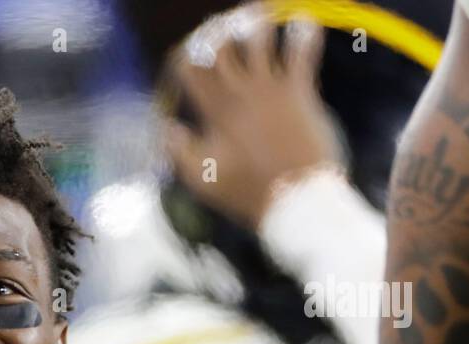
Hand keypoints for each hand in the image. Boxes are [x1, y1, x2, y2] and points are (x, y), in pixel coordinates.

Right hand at [164, 9, 340, 228]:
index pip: (188, 66)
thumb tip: (165, 126)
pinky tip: (302, 21)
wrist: (294, 200)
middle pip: (220, 44)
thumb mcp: (200, 180)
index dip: (183, 53)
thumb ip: (178, 151)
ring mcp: (271, 88)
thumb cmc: (247, 193)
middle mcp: (238, 91)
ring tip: (255, 13)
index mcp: (212, 110)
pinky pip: (302, 52)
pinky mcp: (300, 91)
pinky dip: (303, 32)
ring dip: (255, 22)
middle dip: (216, 29)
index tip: (186, 54)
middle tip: (221, 27)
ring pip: (258, 39)